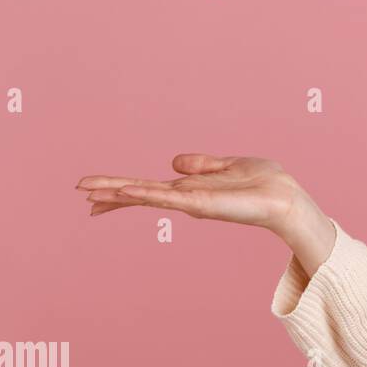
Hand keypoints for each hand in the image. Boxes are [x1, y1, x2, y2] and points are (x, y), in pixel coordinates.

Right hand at [76, 154, 307, 235]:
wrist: (286, 197)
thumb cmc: (264, 182)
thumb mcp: (228, 164)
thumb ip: (201, 164)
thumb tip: (173, 162)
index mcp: (190, 187)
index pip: (148, 187)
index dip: (122, 187)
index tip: (94, 189)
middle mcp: (187, 197)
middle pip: (141, 193)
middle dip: (111, 192)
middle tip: (80, 192)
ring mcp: (192, 202)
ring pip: (149, 196)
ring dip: (121, 194)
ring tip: (92, 194)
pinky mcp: (202, 204)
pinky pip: (170, 198)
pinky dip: (148, 195)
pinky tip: (129, 193)